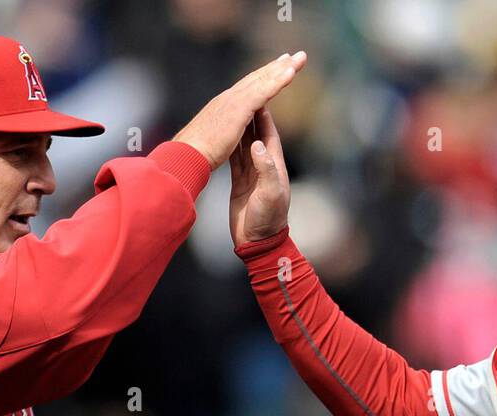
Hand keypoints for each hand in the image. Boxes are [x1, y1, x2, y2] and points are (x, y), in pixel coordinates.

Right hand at [174, 52, 306, 169]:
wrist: (186, 155)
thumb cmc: (196, 154)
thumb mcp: (213, 141)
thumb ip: (222, 133)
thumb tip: (223, 134)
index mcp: (225, 107)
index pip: (249, 88)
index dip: (264, 77)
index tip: (277, 67)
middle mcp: (230, 99)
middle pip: (258, 79)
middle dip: (276, 67)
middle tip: (294, 56)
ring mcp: (234, 102)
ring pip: (263, 81)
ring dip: (282, 69)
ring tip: (299, 58)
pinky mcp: (239, 109)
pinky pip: (263, 92)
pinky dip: (277, 81)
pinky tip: (291, 73)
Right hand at [230, 107, 291, 246]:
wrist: (257, 242)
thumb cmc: (268, 219)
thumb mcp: (269, 193)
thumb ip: (264, 168)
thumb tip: (256, 143)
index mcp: (273, 164)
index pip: (268, 132)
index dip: (263, 112)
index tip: (257, 92)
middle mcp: (263, 164)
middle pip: (255, 132)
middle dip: (249, 113)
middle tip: (240, 93)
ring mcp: (251, 173)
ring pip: (243, 143)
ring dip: (237, 126)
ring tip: (228, 108)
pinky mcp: (239, 182)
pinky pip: (234, 158)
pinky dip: (229, 145)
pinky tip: (222, 133)